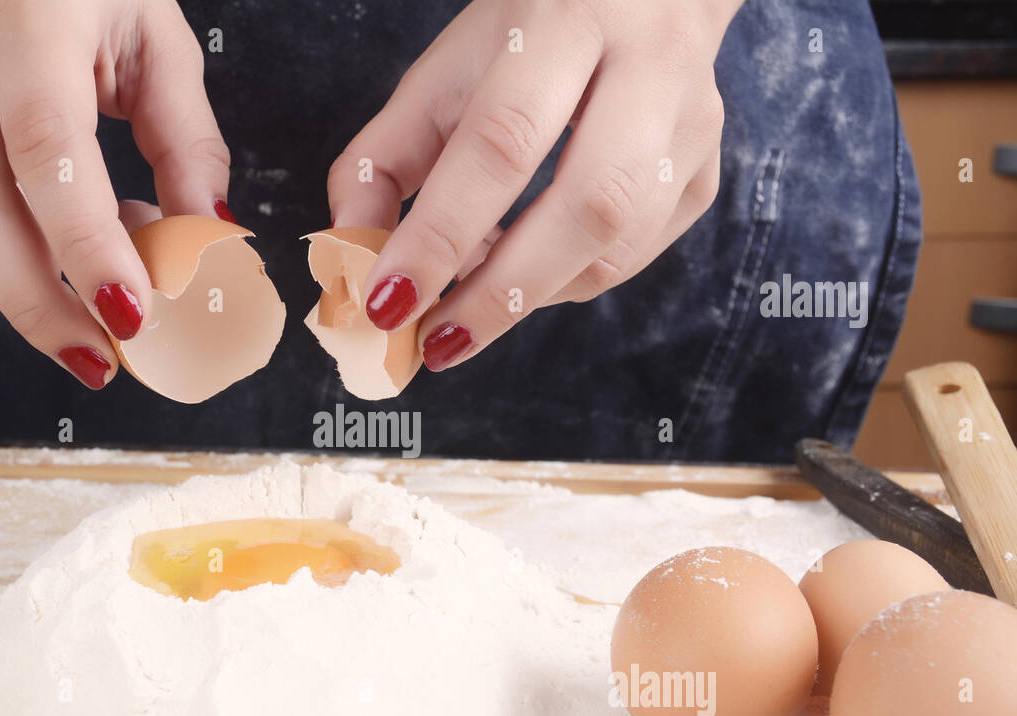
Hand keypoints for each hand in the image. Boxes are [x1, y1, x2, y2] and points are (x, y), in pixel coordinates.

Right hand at [0, 0, 231, 388]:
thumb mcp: (159, 38)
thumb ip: (187, 143)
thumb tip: (205, 241)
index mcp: (31, 10)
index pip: (47, 147)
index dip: (84, 243)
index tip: (129, 312)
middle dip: (33, 298)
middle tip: (95, 359)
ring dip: (19, 284)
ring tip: (86, 329)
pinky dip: (12, 241)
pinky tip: (61, 256)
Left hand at [328, 0, 739, 371]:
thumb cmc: (526, 34)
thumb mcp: (442, 72)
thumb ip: (385, 157)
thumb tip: (353, 254)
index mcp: (563, 22)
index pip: (502, 143)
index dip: (440, 235)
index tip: (387, 303)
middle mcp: (648, 67)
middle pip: (589, 204)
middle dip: (502, 292)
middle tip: (435, 341)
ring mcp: (692, 124)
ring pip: (621, 243)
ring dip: (534, 296)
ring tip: (468, 310)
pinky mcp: (706, 172)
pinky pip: (636, 256)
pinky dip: (568, 283)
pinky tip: (524, 275)